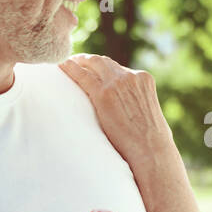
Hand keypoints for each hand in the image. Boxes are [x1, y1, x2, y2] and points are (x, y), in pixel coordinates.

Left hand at [59, 53, 171, 168]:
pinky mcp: (103, 94)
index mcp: (144, 79)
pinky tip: (60, 67)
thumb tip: (128, 112)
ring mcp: (117, 83)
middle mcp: (131, 76)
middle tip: (72, 62)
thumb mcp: (148, 114)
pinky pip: (82, 76)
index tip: (90, 69)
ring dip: (77, 62)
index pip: (117, 68)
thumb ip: (137, 104)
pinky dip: (69, 69)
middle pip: (103, 62)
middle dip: (87, 61)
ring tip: (64, 64)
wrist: (151, 150)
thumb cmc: (151, 141)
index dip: (101, 68)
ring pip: (92, 63)